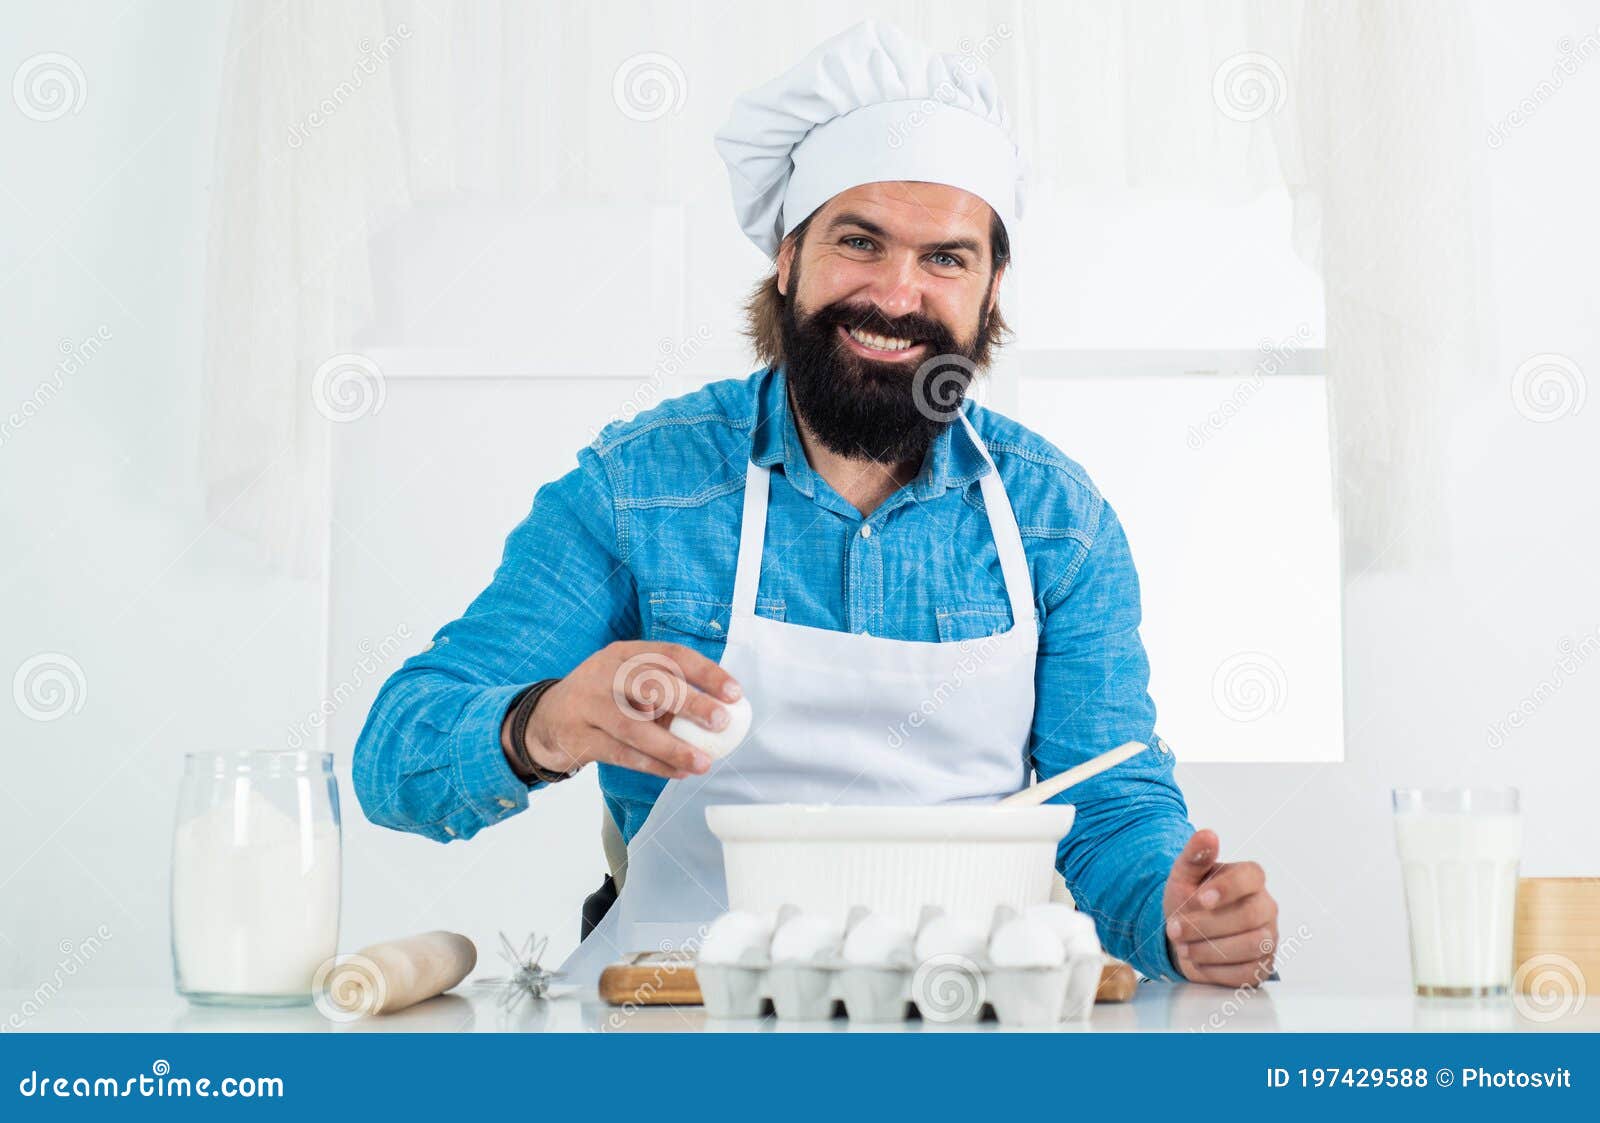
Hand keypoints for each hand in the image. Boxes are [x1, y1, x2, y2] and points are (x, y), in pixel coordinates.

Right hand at [508, 642, 742, 779]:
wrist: (546, 719)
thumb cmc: (604, 699)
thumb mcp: (630, 685)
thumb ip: (667, 696)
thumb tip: (721, 716)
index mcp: (626, 653)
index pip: (671, 656)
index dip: (705, 673)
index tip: (735, 693)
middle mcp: (605, 672)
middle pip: (652, 685)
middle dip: (691, 703)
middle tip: (722, 722)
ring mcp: (588, 704)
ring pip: (635, 726)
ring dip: (674, 746)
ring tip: (703, 763)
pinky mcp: (578, 736)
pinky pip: (621, 753)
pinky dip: (653, 765)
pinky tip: (677, 772)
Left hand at [1162, 829, 1277, 986]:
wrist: (1185, 933)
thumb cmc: (1190, 899)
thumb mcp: (1184, 875)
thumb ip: (1195, 855)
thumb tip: (1207, 835)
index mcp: (1250, 878)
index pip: (1251, 877)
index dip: (1227, 888)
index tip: (1199, 897)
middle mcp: (1266, 906)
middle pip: (1251, 915)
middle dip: (1208, 924)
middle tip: (1174, 929)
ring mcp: (1268, 937)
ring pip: (1252, 945)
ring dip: (1210, 949)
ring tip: (1183, 947)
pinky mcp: (1262, 966)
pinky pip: (1247, 972)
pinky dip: (1216, 970)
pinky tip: (1198, 962)